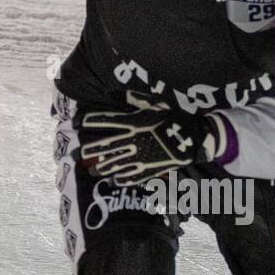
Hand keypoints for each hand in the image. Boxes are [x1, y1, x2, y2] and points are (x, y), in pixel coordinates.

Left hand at [77, 104, 228, 184]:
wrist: (194, 137)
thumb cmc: (174, 117)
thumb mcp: (154, 103)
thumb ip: (134, 99)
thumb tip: (114, 93)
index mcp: (135, 122)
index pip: (107, 121)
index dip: (91, 121)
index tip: (79, 123)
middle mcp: (134, 139)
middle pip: (107, 145)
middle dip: (91, 149)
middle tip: (79, 153)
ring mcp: (141, 156)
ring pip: (116, 163)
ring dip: (102, 167)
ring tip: (92, 170)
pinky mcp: (150, 169)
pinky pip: (131, 176)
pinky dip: (121, 179)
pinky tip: (113, 181)